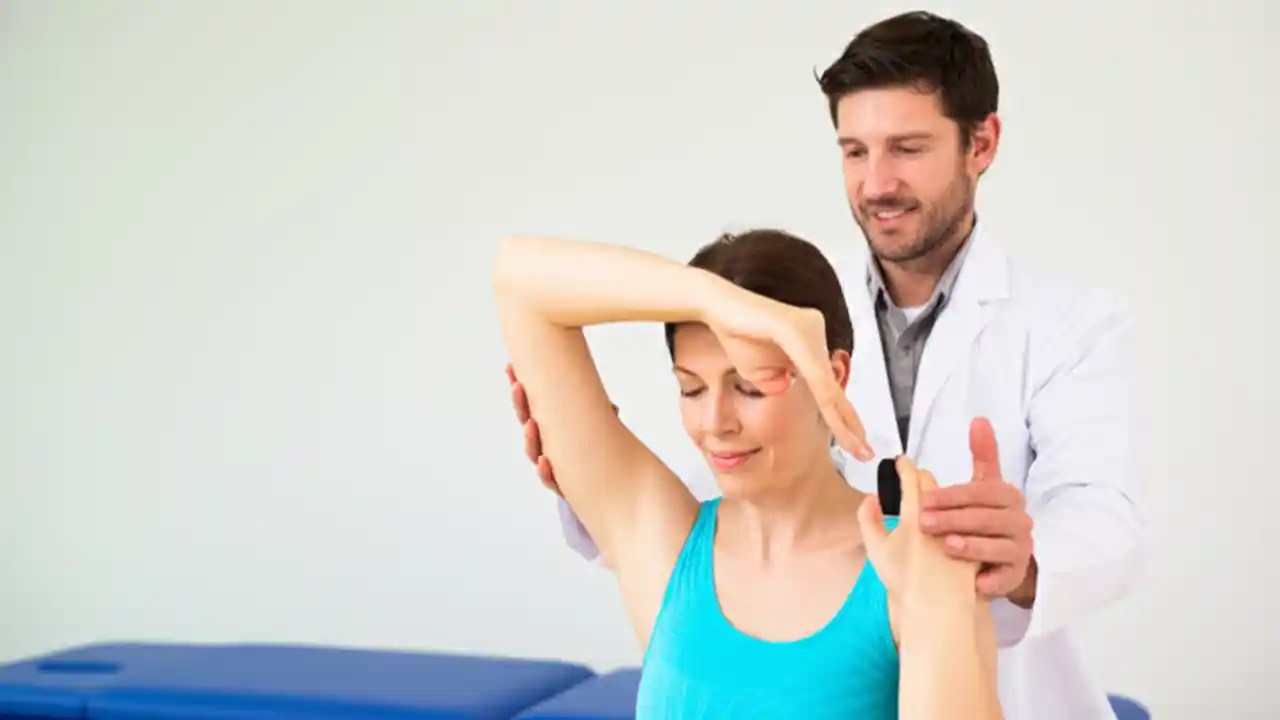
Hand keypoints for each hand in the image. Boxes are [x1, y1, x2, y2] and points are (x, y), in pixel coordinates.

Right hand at [506, 363, 617, 497]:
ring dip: (530, 438)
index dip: (520, 390)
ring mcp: (550, 465)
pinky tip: (545, 461)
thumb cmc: (595, 452)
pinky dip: (545, 471)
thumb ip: (605, 417)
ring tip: (530, 424)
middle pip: (526, 424)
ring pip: (533, 451)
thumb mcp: (600, 427)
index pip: (529, 406)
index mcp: (549, 428)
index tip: (511, 369)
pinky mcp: (560, 485)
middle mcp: (544, 445)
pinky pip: (549, 479)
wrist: (604, 489)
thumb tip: (613, 409)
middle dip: (521, 406)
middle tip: (518, 388)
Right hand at [703, 284, 873, 460]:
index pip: (830, 387)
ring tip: (846, 439)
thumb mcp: (758, 372)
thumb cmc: (735, 334)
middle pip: (832, 386)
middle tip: (866, 453)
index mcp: (810, 343)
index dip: (844, 419)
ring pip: (819, 381)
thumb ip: (776, 381)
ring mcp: (810, 327)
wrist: (713, 305)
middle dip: (849, 424)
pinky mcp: (796, 328)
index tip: (858, 446)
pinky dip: (823, 394)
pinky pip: (811, 369)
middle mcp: (816, 332)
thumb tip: (787, 383)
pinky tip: (837, 419)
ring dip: (830, 413)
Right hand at [858, 456, 978, 616]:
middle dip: (922, 477)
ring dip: (941, 493)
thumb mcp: (876, 550)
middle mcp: (940, 516)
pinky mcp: (973, 539)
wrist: (935, 608)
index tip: (901, 461)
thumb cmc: (903, 581)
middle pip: (932, 485)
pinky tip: (950, 516)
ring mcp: (959, 527)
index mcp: (915, 515)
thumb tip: (870, 498)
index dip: (904, 467)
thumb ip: (868, 519)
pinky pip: (966, 515)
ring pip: (952, 498)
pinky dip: (957, 510)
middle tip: (914, 476)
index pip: (911, 479)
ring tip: (931, 496)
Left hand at [919, 418, 1036, 604]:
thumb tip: (979, 419)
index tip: (925, 498)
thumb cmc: (985, 519)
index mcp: (1008, 497)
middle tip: (924, 522)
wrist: (1003, 561)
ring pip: (997, 546)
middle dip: (954, 518)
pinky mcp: (1016, 576)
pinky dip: (991, 579)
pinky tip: (974, 581)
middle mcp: (1019, 522)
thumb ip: (983, 455)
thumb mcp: (984, 487)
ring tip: (947, 544)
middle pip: (987, 518)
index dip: (953, 494)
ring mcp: (1020, 550)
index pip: (982, 491)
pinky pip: (1006, 578)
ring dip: (972, 545)